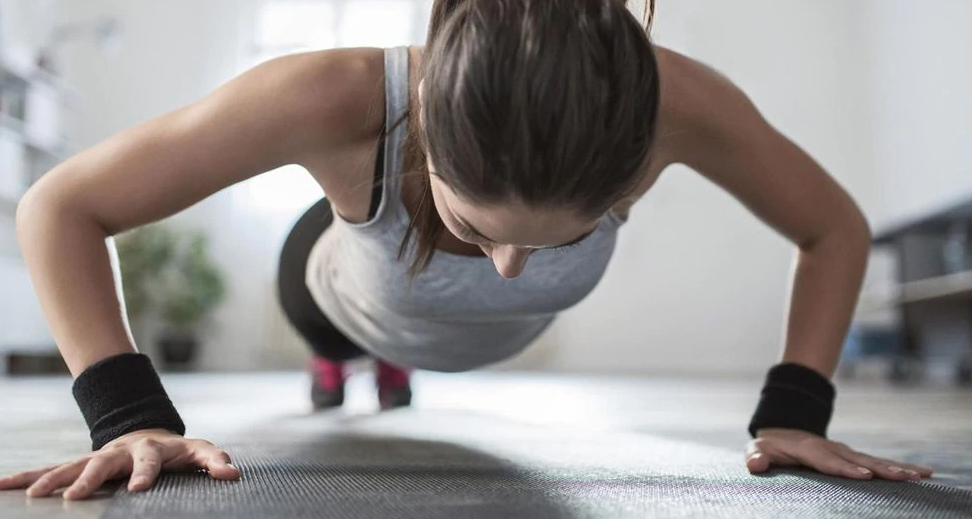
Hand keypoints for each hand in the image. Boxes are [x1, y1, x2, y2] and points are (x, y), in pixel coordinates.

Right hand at [0, 428, 240, 499]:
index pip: (150, 460)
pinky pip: (51, 471)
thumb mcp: (200, 452)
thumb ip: (215, 461)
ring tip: (36, 496)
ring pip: (72, 466)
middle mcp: (120, 452)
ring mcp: (97, 458)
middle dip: (90, 479)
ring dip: (53, 480)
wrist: (148, 435)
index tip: (139, 489)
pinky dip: (27, 478)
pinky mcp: (80, 465)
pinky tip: (4, 486)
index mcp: (150, 450)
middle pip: (104, 463)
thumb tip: (233, 474)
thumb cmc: (177, 452)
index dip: (146, 473)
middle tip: (76, 496)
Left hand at [746, 428, 933, 480]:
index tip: (865, 475)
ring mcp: (845, 452)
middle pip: (858, 460)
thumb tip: (755, 464)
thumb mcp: (758, 449)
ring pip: (874, 460)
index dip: (845, 468)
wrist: (783, 432)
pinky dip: (900, 467)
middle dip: (880, 469)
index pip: (828, 461)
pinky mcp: (854, 457)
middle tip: (903, 477)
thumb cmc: (769, 446)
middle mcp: (832, 449)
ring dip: (897, 468)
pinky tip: (922, 474)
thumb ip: (756, 456)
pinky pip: (879, 462)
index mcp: (809, 449)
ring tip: (920, 474)